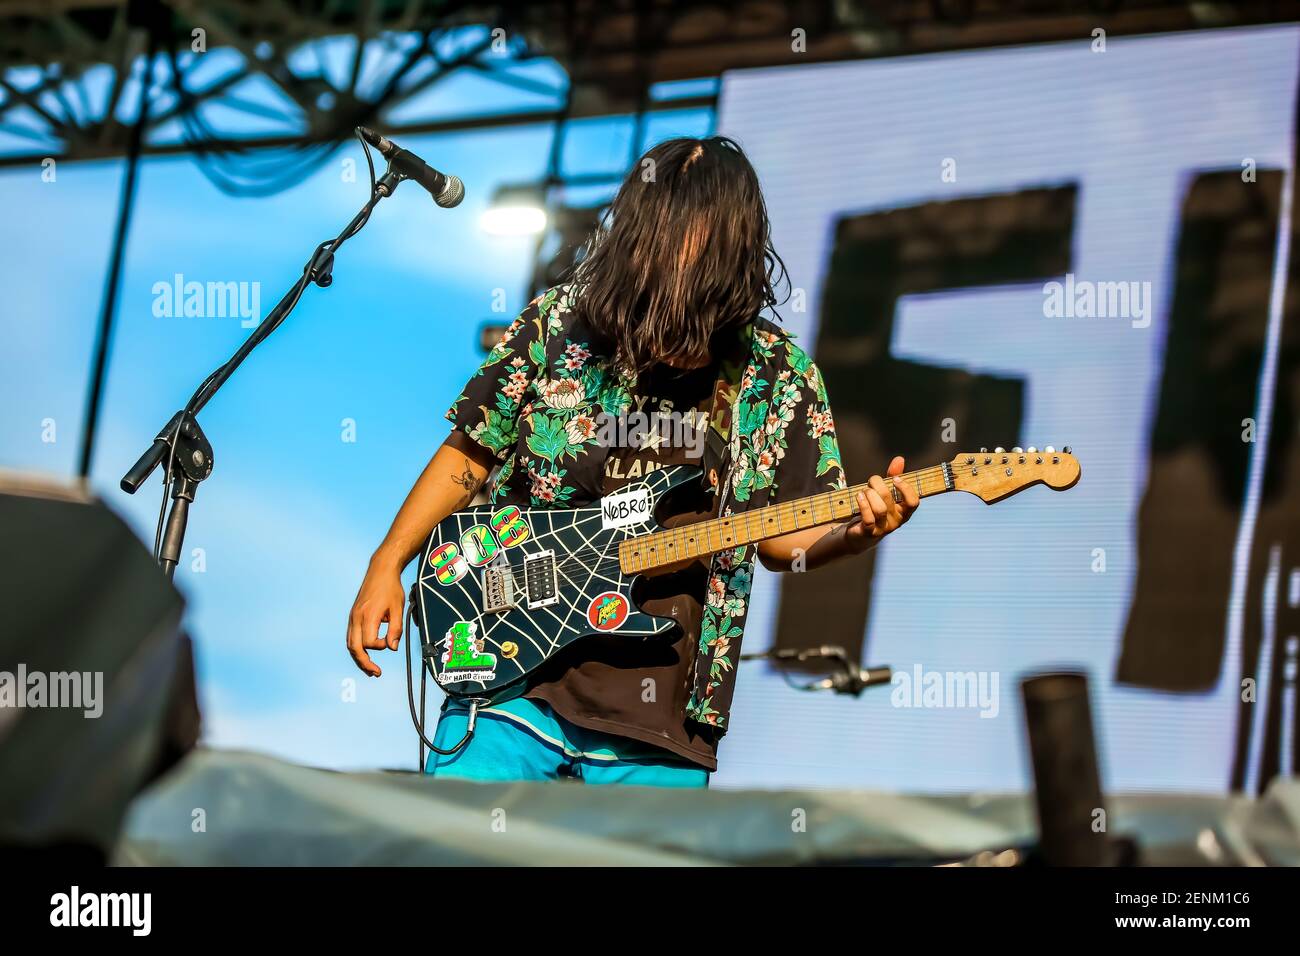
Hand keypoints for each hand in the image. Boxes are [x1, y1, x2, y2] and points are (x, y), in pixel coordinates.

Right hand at [346, 555, 405, 676]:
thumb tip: (392, 648)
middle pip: (354, 648)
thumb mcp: (398, 608)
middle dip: (364, 663)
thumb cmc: (391, 588)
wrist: (380, 570)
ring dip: (359, 658)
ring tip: (370, 669)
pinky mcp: (353, 616)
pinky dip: (357, 648)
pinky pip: (351, 637)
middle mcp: (356, 618)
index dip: (380, 646)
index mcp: (368, 616)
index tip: (389, 641)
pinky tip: (365, 654)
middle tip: (376, 673)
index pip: (369, 642)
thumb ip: (396, 629)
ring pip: (351, 644)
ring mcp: (352, 617)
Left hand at [844, 455, 918, 551]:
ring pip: (879, 508)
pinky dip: (863, 504)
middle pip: (888, 498)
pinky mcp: (869, 533)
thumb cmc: (875, 509)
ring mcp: (883, 528)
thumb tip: (900, 459)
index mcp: (904, 512)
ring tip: (863, 491)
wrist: (859, 535)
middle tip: (871, 482)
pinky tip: (859, 496)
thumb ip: (894, 476)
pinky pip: (868, 518)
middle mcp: (896, 521)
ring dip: (868, 494)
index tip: (895, 479)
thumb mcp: (886, 493)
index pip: (913, 502)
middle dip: (877, 485)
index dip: (905, 488)